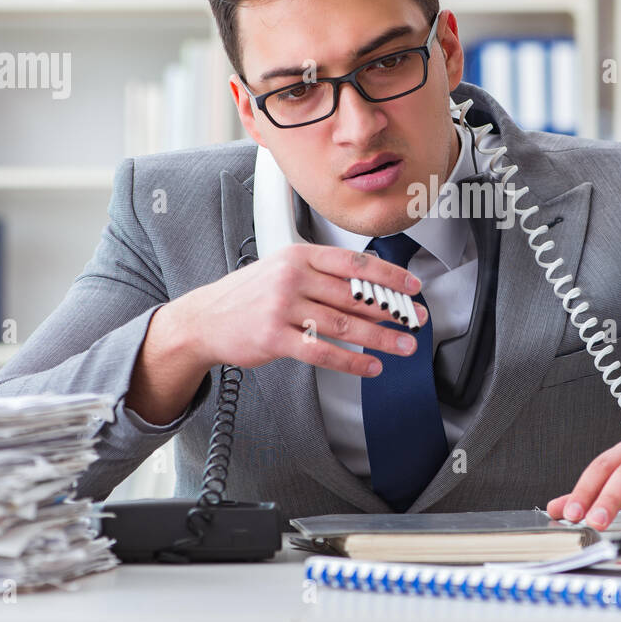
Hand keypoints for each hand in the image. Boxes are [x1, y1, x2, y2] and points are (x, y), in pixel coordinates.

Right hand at [176, 242, 427, 377]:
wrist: (204, 319)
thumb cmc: (250, 296)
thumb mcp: (284, 270)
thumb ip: (324, 276)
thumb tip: (372, 290)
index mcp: (299, 255)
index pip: (354, 262)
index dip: (389, 275)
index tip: (413, 287)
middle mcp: (292, 277)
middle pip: (354, 294)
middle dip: (393, 310)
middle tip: (416, 320)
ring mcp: (282, 307)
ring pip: (343, 323)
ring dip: (380, 338)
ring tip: (403, 346)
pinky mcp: (274, 338)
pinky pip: (322, 351)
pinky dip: (351, 361)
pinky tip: (370, 366)